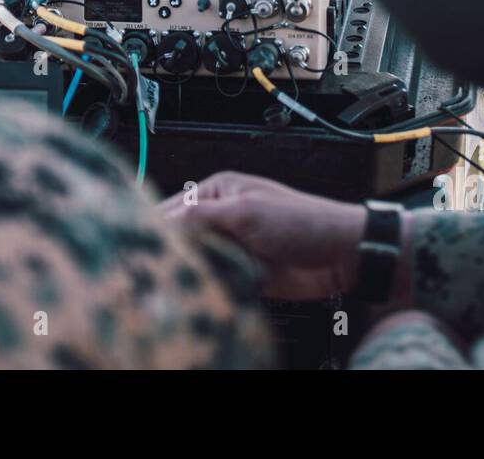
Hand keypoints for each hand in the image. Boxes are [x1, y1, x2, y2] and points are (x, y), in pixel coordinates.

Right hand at [162, 172, 365, 300]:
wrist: (340, 254)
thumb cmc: (302, 221)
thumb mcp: (247, 212)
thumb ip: (202, 217)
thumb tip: (162, 221)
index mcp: (218, 192)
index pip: (174, 207)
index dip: (158, 225)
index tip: (143, 243)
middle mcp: (221, 217)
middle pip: (181, 236)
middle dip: (172, 251)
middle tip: (156, 267)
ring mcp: (231, 245)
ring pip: (196, 260)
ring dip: (190, 270)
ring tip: (178, 281)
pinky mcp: (241, 271)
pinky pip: (215, 279)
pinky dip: (209, 285)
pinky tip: (202, 290)